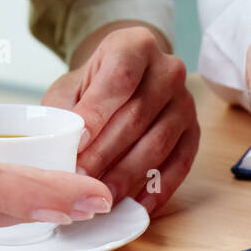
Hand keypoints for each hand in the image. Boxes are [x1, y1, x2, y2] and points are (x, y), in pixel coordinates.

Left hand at [43, 23, 197, 214]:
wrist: (127, 81)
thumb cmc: (94, 87)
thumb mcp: (71, 87)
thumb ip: (62, 111)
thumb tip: (56, 148)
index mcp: (135, 46)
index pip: (119, 79)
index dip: (98, 112)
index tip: (78, 142)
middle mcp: (168, 70)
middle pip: (137, 116)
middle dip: (106, 153)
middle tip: (81, 180)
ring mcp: (185, 103)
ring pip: (158, 143)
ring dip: (128, 174)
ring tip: (102, 197)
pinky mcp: (194, 132)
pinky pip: (180, 164)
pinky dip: (159, 188)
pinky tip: (137, 204)